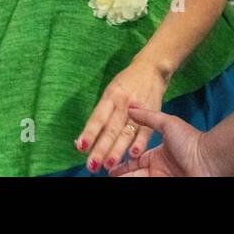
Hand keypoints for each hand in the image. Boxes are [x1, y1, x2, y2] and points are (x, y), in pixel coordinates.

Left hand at [74, 58, 168, 172]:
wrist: (152, 68)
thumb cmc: (125, 84)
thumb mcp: (110, 92)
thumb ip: (100, 114)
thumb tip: (83, 140)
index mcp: (110, 96)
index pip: (98, 117)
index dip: (89, 132)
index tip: (80, 147)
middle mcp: (123, 103)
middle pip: (111, 128)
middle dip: (101, 148)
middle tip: (92, 166)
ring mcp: (139, 108)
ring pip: (127, 132)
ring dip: (118, 150)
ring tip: (109, 165)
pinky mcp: (153, 113)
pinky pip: (146, 131)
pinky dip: (140, 144)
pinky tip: (133, 155)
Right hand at [109, 106, 217, 176]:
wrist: (209, 160)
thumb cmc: (190, 141)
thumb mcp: (168, 124)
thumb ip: (148, 117)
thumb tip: (130, 107)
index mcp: (157, 156)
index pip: (133, 162)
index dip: (120, 164)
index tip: (106, 165)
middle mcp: (157, 170)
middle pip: (133, 175)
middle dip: (118, 175)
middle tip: (102, 173)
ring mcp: (161, 179)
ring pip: (137, 181)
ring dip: (124, 179)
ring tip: (107, 177)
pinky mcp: (164, 187)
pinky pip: (144, 185)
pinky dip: (132, 182)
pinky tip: (120, 180)